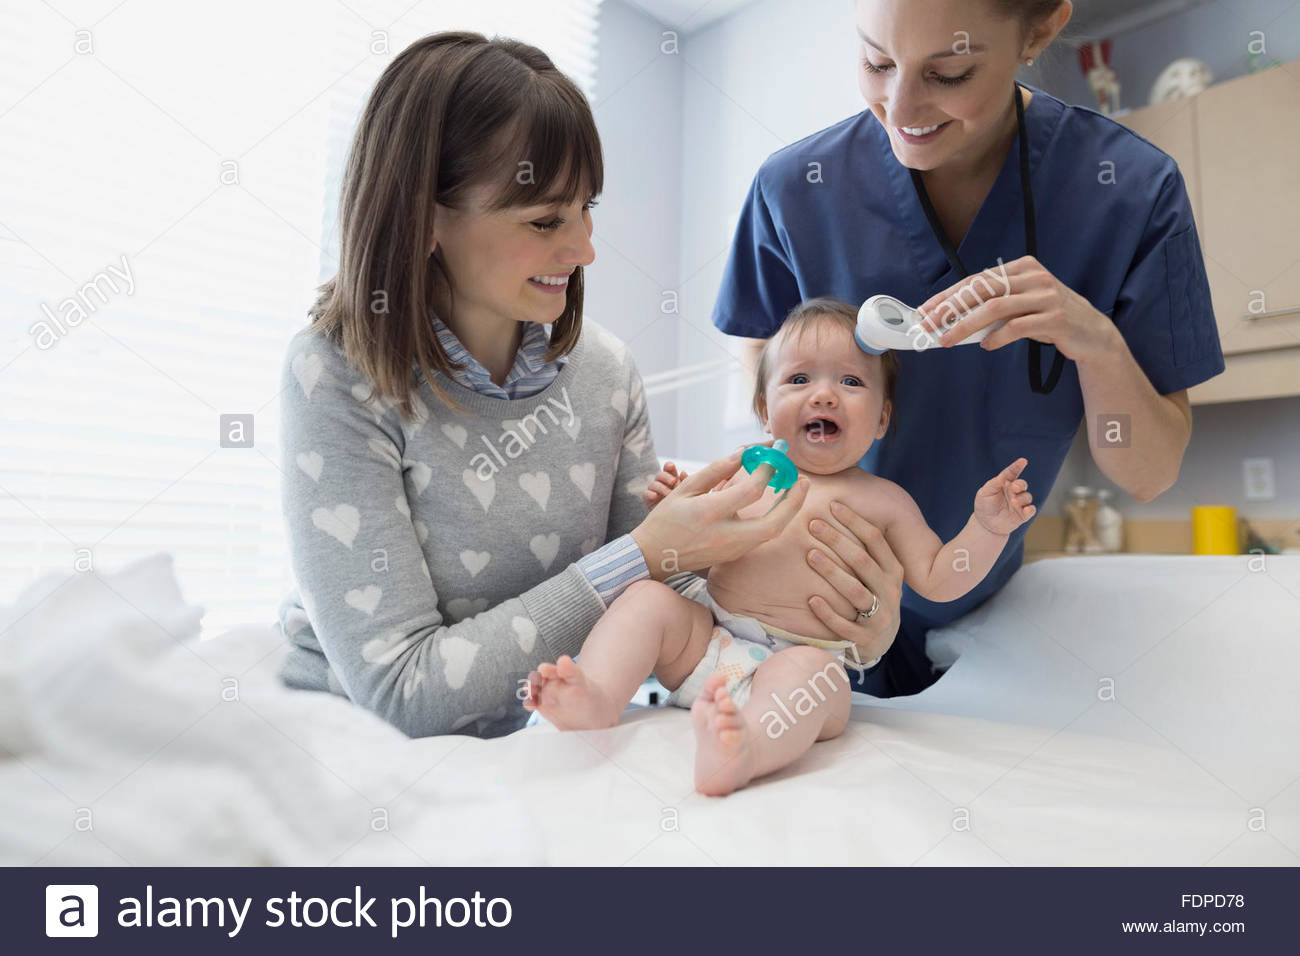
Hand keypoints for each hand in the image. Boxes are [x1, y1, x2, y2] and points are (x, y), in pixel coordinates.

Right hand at [630, 446, 809, 579]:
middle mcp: (725, 535)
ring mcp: (732, 549)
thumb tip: (742, 453)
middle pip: (774, 522)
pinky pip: (762, 536)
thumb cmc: (666, 519)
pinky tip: (778, 503)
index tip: (773, 455)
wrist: (654, 556)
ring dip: (788, 510)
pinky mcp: (734, 555)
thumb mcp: (685, 489)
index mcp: (710, 513)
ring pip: (772, 532)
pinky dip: (775, 518)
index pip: (751, 490)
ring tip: (795, 488)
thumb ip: (715, 470)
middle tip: (803, 479)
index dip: (767, 470)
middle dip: (793, 500)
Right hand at [642, 461, 688, 509]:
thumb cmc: (682, 503)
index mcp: (671, 478)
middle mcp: (661, 482)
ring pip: (653, 483)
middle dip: (666, 477)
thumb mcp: (685, 492)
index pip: (668, 468)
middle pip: (660, 474)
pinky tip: (655, 496)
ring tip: (668, 494)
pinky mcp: (648, 499)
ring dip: (661, 487)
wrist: (674, 519)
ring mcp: (654, 490)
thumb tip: (683, 472)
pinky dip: (650, 494)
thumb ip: (684, 482)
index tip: (672, 466)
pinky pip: (646, 493)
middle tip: (673, 482)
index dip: (668, 466)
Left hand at [805, 500, 903, 665]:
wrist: (878, 642)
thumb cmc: (870, 596)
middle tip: (813, 524)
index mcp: (893, 571)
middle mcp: (890, 592)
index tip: (833, 504)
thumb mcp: (877, 574)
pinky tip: (811, 600)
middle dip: (837, 540)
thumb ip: (865, 548)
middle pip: (863, 561)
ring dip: (832, 571)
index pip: (876, 540)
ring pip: (855, 591)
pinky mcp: (865, 639)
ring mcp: (879, 617)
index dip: (855, 521)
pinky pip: (845, 625)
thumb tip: (838, 505)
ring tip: (810, 555)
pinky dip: (828, 613)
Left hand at [917, 255, 1118, 364]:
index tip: (926, 311)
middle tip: (929, 326)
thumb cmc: (1048, 318)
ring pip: (995, 308)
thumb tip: (950, 320)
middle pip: (982, 290)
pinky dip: (997, 337)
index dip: (948, 296)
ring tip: (948, 340)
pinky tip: (985, 346)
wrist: (1092, 333)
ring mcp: (1046, 296)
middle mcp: (1034, 277)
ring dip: (966, 326)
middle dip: (951, 308)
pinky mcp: (1055, 317)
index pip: (976, 280)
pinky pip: (1017, 327)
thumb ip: (992, 307)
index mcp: (1022, 268)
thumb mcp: (1021, 306)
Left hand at [974, 457, 1036, 534]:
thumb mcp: (984, 492)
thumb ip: (994, 483)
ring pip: (1027, 497)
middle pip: (1022, 484)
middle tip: (1014, 488)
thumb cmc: (984, 505)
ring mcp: (1019, 503)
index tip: (1023, 461)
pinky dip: (1030, 509)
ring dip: (1022, 499)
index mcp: (1005, 484)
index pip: (1012, 473)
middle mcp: (1014, 492)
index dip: (1017, 466)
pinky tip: (1026, 509)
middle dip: (1020, 484)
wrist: (985, 524)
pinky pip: (1031, 510)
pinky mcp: (1022, 515)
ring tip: (1013, 502)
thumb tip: (1003, 476)